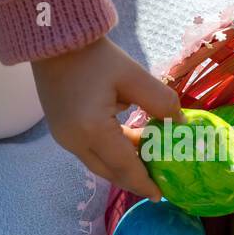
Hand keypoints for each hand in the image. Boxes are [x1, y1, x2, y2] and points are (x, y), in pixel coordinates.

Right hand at [32, 37, 181, 199]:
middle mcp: (73, 141)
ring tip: (148, 160)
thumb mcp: (133, 75)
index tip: (161, 195)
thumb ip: (160, 101)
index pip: (125, 166)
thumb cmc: (94, 56)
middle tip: (158, 181)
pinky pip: (89, 151)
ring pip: (99, 163)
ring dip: (122, 164)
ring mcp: (63, 138)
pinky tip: (129, 142)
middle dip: (134, 178)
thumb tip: (180, 123)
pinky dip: (110, 152)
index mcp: (92, 130)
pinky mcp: (60, 130)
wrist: (53, 39)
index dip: (144, 182)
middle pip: (109, 171)